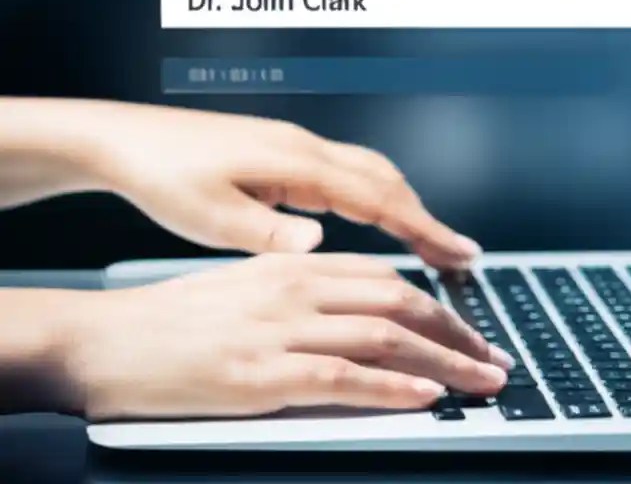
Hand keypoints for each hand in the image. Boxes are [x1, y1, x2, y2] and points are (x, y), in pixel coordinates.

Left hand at [0, 98, 478, 266]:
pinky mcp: (282, 152)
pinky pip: (347, 171)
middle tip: (458, 256)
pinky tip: (371, 216)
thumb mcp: (208, 217)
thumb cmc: (160, 174)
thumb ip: (268, 232)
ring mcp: (295, 145)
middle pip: (387, 179)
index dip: (426, 228)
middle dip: (428, 217)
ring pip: (370, 171)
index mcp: (295, 162)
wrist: (122, 139)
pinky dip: (376, 195)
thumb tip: (320, 244)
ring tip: (426, 240)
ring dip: (404, 204)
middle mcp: (303, 147)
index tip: (460, 252)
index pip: (379, 198)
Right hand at [60, 253, 513, 420]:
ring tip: (482, 383)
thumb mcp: (246, 290)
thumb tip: (360, 314)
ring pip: (387, 340)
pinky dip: (393, 390)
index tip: (471, 330)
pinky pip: (345, 379)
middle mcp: (295, 291)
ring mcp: (280, 332)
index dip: (440, 307)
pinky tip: (426, 398)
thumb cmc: (169, 321)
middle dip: (459, 335)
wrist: (101, 341)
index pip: (387, 281)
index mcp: (293, 268)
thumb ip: (304, 296)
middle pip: (401, 305)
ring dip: (447, 364)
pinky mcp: (262, 375)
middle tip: (494, 359)